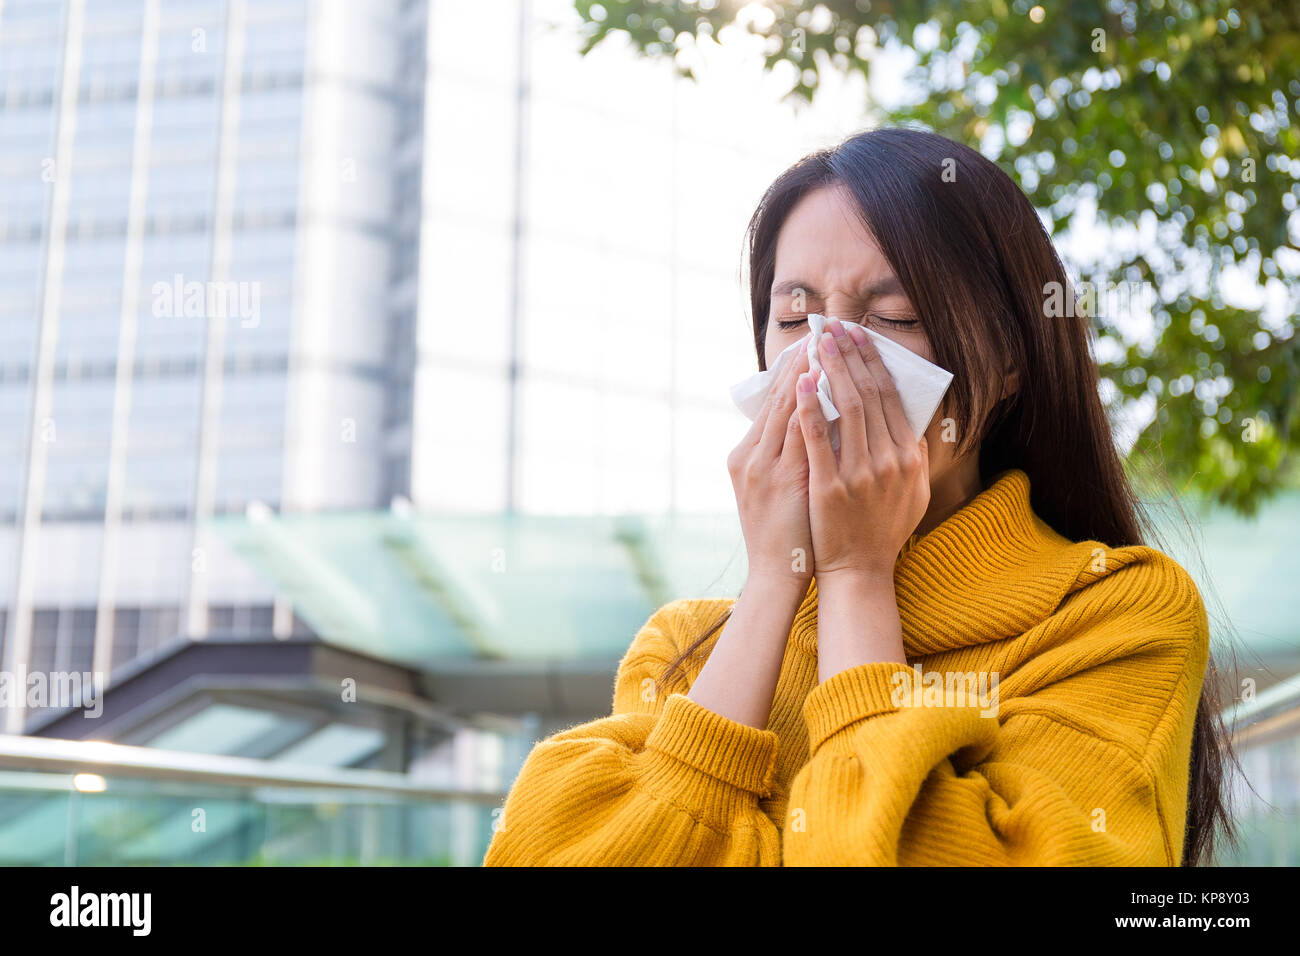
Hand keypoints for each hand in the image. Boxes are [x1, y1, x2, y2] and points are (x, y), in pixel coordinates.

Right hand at [727, 339, 815, 587]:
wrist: (776, 576)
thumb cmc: (784, 534)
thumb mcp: (774, 489)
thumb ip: (785, 456)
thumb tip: (808, 423)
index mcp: (747, 455)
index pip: (773, 401)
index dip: (793, 369)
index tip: (813, 342)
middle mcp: (751, 456)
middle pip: (779, 396)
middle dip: (802, 361)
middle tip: (823, 330)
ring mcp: (764, 467)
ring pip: (786, 408)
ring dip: (807, 373)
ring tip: (825, 345)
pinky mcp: (782, 481)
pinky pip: (799, 435)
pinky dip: (810, 407)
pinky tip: (823, 386)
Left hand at [795, 319, 929, 582]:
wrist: (859, 571)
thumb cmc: (883, 529)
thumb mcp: (912, 490)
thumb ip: (911, 454)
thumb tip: (907, 419)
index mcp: (907, 456)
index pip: (889, 397)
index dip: (873, 362)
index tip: (858, 336)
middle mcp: (888, 461)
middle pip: (868, 394)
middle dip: (850, 356)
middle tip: (834, 326)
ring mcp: (858, 474)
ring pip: (845, 409)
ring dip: (831, 370)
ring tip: (818, 343)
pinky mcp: (829, 487)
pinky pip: (817, 440)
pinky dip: (809, 409)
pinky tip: (800, 384)